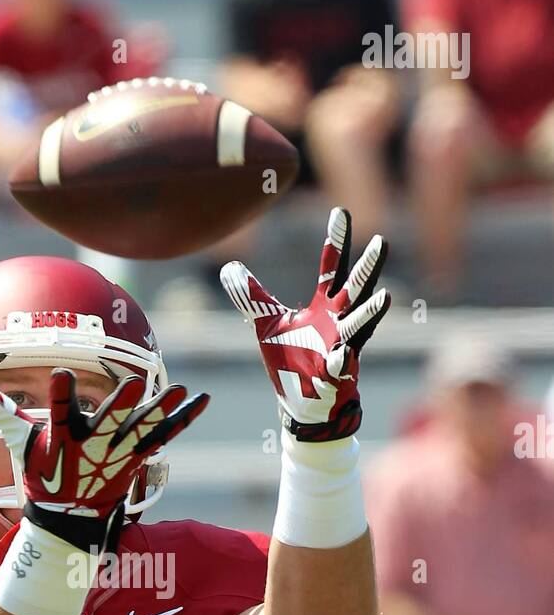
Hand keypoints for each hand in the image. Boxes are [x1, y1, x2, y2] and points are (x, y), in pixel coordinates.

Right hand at [0, 368, 207, 537]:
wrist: (67, 521)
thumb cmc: (43, 475)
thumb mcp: (21, 445)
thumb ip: (2, 413)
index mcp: (62, 439)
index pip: (58, 411)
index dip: (60, 394)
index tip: (62, 373)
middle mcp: (92, 446)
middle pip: (107, 422)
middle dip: (120, 404)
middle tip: (133, 384)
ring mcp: (117, 454)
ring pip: (142, 428)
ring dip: (162, 409)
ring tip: (181, 389)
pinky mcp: (136, 458)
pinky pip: (164, 435)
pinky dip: (184, 419)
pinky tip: (203, 399)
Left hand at [220, 207, 389, 440]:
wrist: (303, 403)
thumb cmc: (292, 359)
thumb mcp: (267, 322)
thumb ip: (251, 295)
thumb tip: (228, 267)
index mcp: (325, 306)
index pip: (332, 267)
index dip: (336, 240)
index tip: (342, 211)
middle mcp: (339, 323)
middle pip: (356, 290)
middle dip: (368, 268)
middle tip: (382, 241)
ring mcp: (341, 348)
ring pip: (359, 328)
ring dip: (370, 314)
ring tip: (385, 298)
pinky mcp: (336, 376)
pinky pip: (340, 368)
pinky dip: (342, 362)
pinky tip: (342, 356)